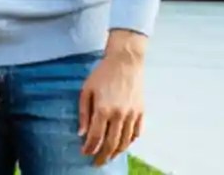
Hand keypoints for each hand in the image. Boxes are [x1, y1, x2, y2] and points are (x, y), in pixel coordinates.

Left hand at [79, 38, 145, 165]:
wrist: (125, 61)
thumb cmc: (102, 74)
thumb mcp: (86, 90)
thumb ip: (83, 113)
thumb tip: (81, 133)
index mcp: (103, 109)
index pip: (95, 136)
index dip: (89, 148)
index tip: (85, 153)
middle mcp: (119, 115)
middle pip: (111, 143)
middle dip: (103, 156)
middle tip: (97, 163)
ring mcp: (132, 114)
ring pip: (125, 141)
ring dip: (116, 152)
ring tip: (109, 157)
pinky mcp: (141, 112)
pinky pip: (137, 133)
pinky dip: (130, 142)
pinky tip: (123, 144)